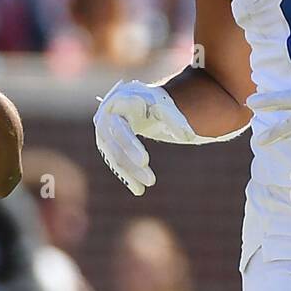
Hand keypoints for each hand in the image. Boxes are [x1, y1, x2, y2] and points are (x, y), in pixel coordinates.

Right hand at [94, 80, 226, 195]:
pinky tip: (138, 189)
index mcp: (118, 102)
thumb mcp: (164, 104)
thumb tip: (188, 136)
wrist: (136, 102)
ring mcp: (103, 133)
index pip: (121, 127)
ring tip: (148, 185)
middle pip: (115, 141)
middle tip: (149, 175)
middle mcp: (105, 117)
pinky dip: (126, 176)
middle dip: (130, 157)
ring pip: (114, 156)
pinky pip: (114, 163)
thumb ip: (176, 118)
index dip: (131, 144)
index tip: (145, 161)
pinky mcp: (106, 146)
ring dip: (130, 172)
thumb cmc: (152, 102)